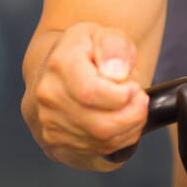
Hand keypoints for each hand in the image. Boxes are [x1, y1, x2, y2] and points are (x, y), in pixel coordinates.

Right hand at [29, 22, 148, 168]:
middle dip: (132, 115)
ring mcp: (48, 124)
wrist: (60, 69)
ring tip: (134, 110)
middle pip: (99, 124)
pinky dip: (119, 141)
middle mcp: (47, 97)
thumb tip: (116, 73)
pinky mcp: (55, 144)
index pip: (90, 92)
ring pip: (100, 141)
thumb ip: (114, 47)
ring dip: (129, 129)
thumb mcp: (105, 34)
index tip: (134, 88)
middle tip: (139, 101)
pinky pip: (95, 152)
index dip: (122, 96)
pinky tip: (123, 124)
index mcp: (59, 65)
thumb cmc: (88, 51)